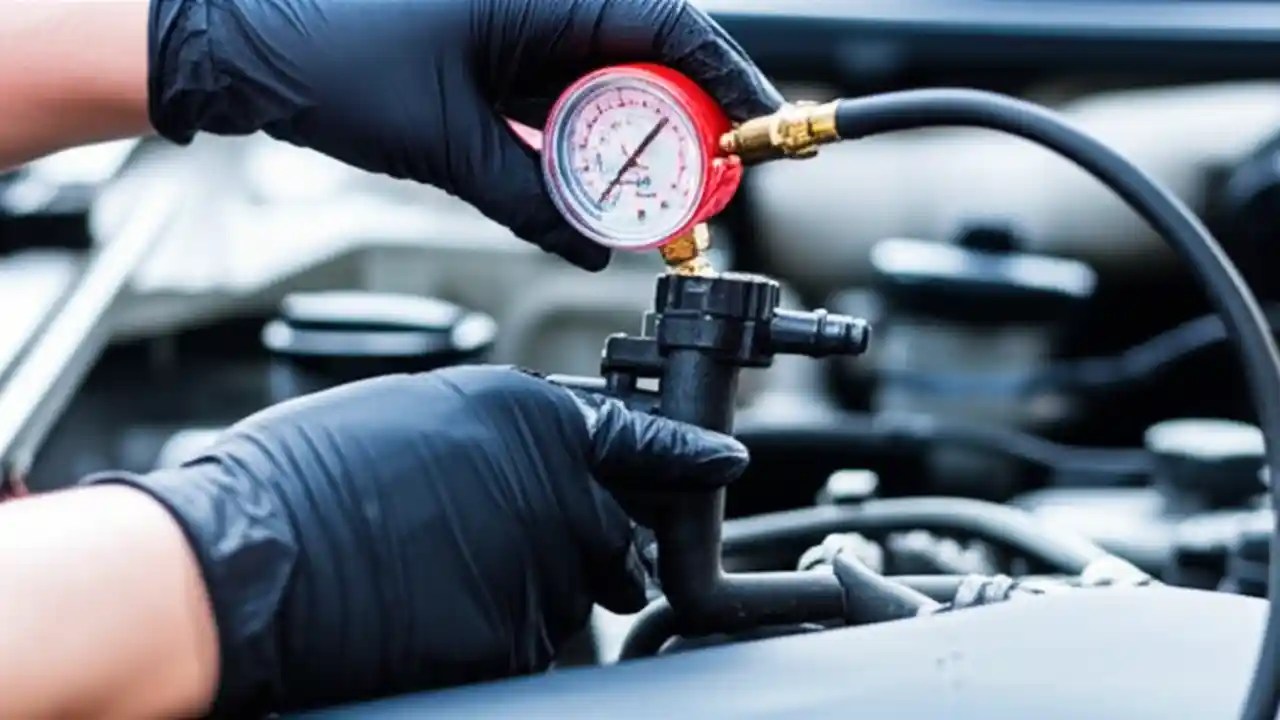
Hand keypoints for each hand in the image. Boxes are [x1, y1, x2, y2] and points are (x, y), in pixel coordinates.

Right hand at [86, 366, 747, 714]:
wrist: (249, 563)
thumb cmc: (310, 477)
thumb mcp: (415, 413)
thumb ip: (500, 432)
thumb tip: (536, 450)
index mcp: (535, 420)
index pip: (644, 441)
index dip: (683, 456)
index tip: (720, 461)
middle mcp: (560, 489)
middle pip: (614, 528)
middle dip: (587, 538)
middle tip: (515, 541)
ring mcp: (547, 568)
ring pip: (573, 588)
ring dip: (535, 582)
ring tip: (447, 568)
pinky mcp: (521, 637)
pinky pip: (534, 637)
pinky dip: (498, 627)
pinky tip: (437, 607)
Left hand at [149, 0, 783, 269]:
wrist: (238, 44)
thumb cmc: (329, 56)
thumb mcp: (447, 141)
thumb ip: (531, 200)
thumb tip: (592, 244)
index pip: (671, 25)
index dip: (727, 79)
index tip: (758, 131)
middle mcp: (541, 3)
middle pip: (646, 63)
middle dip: (681, 132)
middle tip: (702, 195)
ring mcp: (514, 29)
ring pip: (603, 90)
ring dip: (628, 150)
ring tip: (652, 208)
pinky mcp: (489, 59)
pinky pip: (555, 105)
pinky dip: (576, 150)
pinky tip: (588, 194)